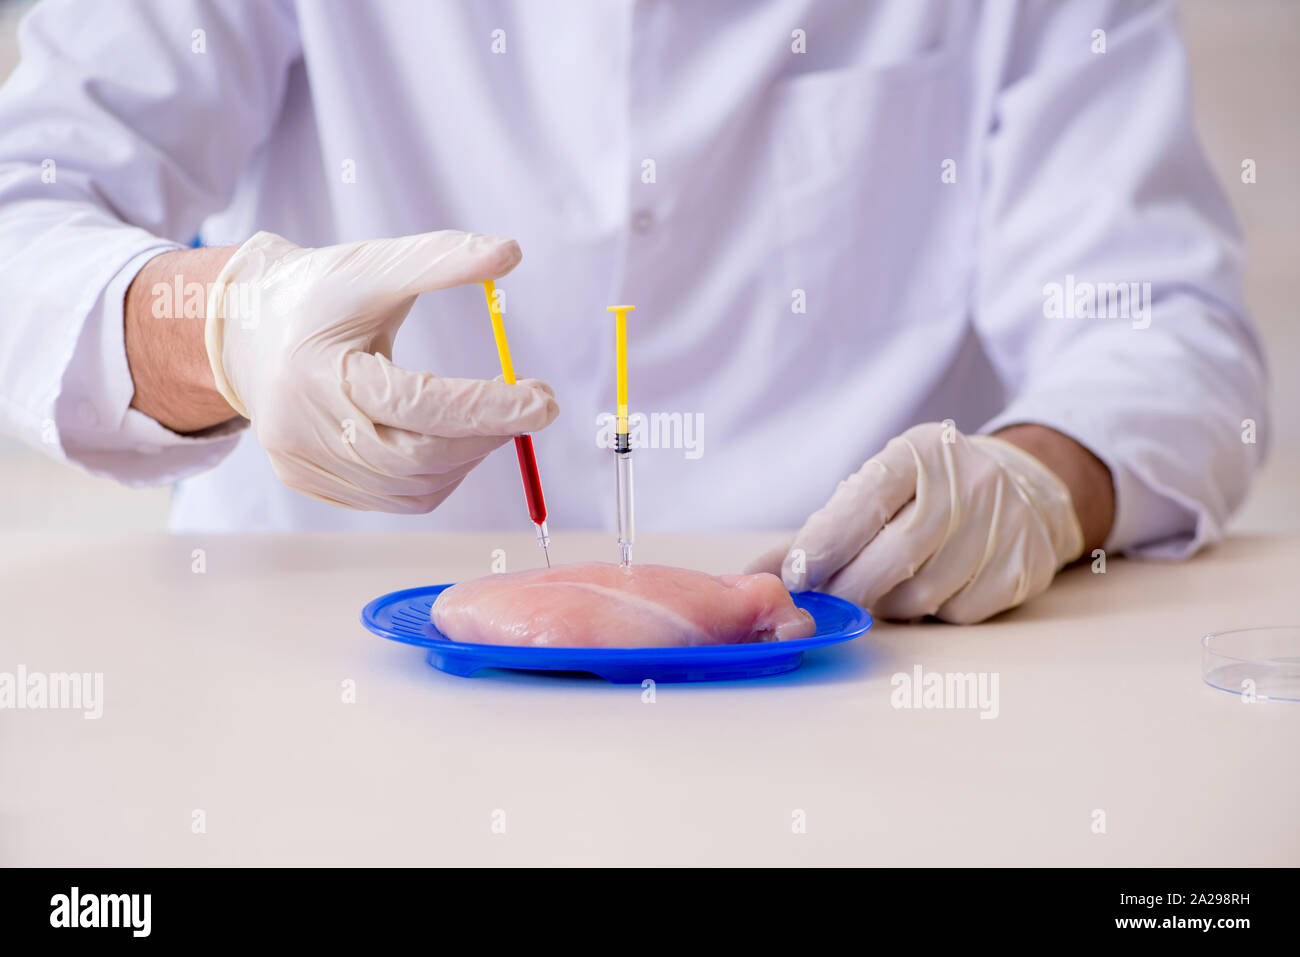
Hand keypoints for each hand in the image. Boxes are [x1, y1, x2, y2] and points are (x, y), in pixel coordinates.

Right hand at [204, 230, 557, 511]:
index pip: (417, 405)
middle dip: (485, 434)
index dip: (487, 407)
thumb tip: (509, 252)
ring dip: (467, 458)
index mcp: (316, 373)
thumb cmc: (312, 293)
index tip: (543, 401)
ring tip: (492, 419)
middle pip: (416, 457)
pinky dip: (436, 476)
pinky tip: (452, 442)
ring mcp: (303, 464)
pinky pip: (392, 497)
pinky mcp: (310, 481)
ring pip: (410, 487)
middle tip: (530, 407)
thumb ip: (439, 259)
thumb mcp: (374, 265)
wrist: (243, 327)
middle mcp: (303, 430)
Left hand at [747, 423, 1086, 622]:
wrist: (1019, 486)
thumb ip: (815, 532)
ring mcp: (1003, 522)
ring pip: (924, 592)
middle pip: (896, 554)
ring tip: (884, 589)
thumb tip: (753, 578)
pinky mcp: (1025, 564)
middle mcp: (969, 480)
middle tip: (825, 604)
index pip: (866, 499)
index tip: (796, 576)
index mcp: (918, 452)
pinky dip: (933, 614)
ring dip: (890, 604)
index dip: (826, 542)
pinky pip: (959, 612)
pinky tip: (930, 590)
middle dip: (849, 588)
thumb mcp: (872, 491)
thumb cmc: (923, 494)